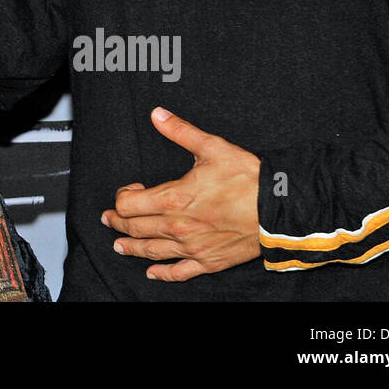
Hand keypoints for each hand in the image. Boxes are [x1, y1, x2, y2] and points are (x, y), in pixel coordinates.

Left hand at [101, 107, 261, 281]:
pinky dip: (162, 273)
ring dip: (131, 248)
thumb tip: (159, 115)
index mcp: (174, 199)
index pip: (129, 205)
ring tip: (119, 246)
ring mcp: (193, 247)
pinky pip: (179, 272)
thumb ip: (180, 131)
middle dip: (117, 223)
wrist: (280, 209)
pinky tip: (153, 273)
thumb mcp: (212, 147)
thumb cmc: (248, 179)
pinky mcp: (209, 261)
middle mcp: (178, 227)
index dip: (122, 197)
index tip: (129, 190)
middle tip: (109, 219)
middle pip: (135, 228)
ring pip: (151, 251)